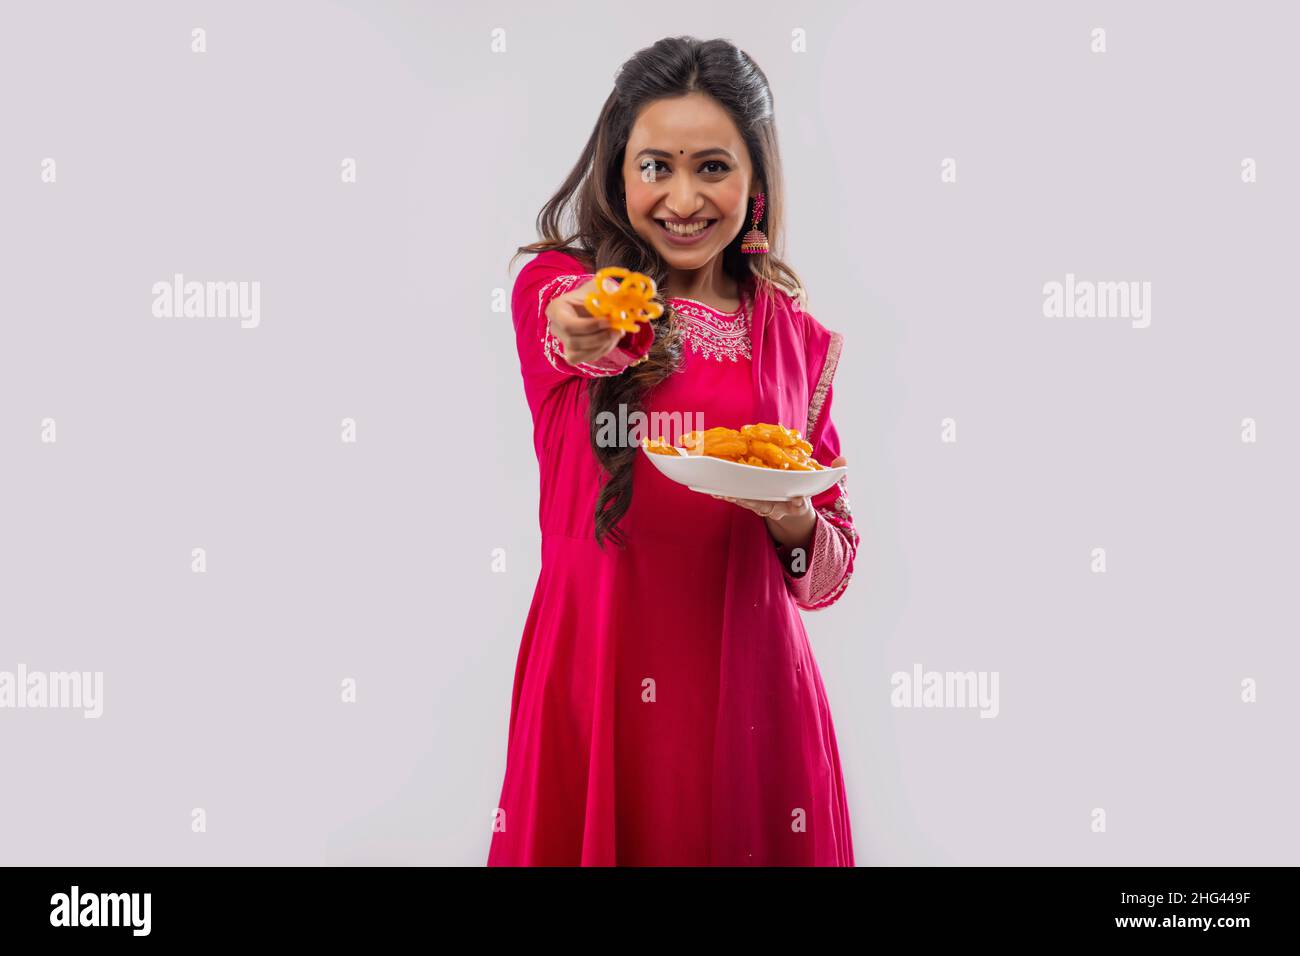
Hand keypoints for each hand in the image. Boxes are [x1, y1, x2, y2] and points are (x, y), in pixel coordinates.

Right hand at [546, 277, 624, 365]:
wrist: (596, 301)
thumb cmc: (597, 293)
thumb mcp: (601, 288)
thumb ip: (608, 294)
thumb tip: (617, 305)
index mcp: (556, 308)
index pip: (568, 325)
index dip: (589, 327)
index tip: (608, 322)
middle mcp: (555, 327)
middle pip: (574, 342)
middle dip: (599, 338)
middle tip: (618, 330)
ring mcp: (563, 342)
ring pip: (579, 354)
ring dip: (602, 346)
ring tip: (617, 333)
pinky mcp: (573, 353)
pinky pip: (585, 358)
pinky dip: (601, 351)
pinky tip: (610, 340)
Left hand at [709, 455, 846, 548]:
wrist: (791, 509)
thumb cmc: (804, 492)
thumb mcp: (820, 484)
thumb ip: (833, 474)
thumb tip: (844, 461)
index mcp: (794, 502)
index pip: (794, 504)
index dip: (794, 503)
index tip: (795, 500)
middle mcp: (776, 505)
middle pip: (764, 503)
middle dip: (752, 500)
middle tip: (739, 496)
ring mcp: (760, 503)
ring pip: (745, 501)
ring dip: (731, 496)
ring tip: (718, 491)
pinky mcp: (748, 499)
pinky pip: (734, 497)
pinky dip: (723, 493)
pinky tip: (711, 489)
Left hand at [709, 493, 811, 521]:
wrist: (793, 506)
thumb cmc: (796, 505)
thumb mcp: (801, 506)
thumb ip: (800, 504)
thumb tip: (798, 499)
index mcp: (769, 508)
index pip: (755, 504)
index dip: (746, 500)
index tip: (736, 497)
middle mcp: (757, 505)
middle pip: (742, 500)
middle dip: (730, 497)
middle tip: (718, 493)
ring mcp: (752, 499)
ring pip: (736, 496)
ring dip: (724, 493)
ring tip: (712, 489)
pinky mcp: (749, 494)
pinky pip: (736, 491)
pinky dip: (725, 488)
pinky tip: (714, 485)